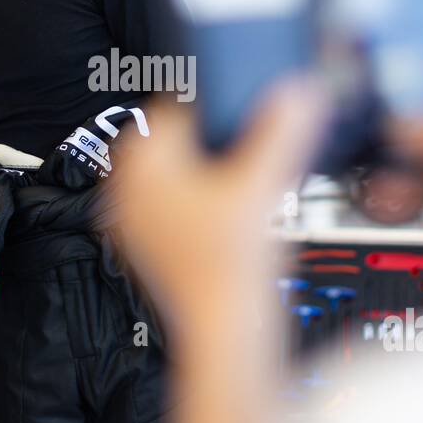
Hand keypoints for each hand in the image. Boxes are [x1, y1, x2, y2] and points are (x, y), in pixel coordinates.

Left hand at [112, 81, 328, 346]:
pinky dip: (201, 206)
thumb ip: (282, 129)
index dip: (214, 108)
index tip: (242, 114)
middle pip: (173, 144)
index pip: (173, 110)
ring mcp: (134, 225)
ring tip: (242, 183)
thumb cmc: (229, 266)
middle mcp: (126, 193)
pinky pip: (174, 210)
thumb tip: (296, 92)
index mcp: (140, 165)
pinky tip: (231, 217)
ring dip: (207, 173)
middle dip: (211, 143)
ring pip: (173, 178)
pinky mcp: (151, 250)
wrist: (225, 330)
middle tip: (246, 151)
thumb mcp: (262, 183)